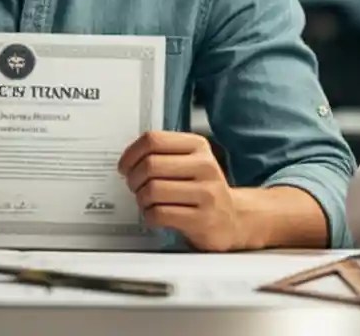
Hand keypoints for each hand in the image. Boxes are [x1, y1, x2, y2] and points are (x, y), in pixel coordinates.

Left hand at [118, 131, 257, 251]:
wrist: (234, 219)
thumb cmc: (203, 189)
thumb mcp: (191, 162)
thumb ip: (164, 154)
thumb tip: (129, 157)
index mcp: (198, 146)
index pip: (154, 140)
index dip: (131, 153)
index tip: (125, 166)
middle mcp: (205, 166)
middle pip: (150, 165)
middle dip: (133, 178)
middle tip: (134, 186)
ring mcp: (206, 193)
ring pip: (152, 190)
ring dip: (141, 199)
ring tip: (146, 202)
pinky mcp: (202, 219)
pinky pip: (159, 214)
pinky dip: (149, 216)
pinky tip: (155, 215)